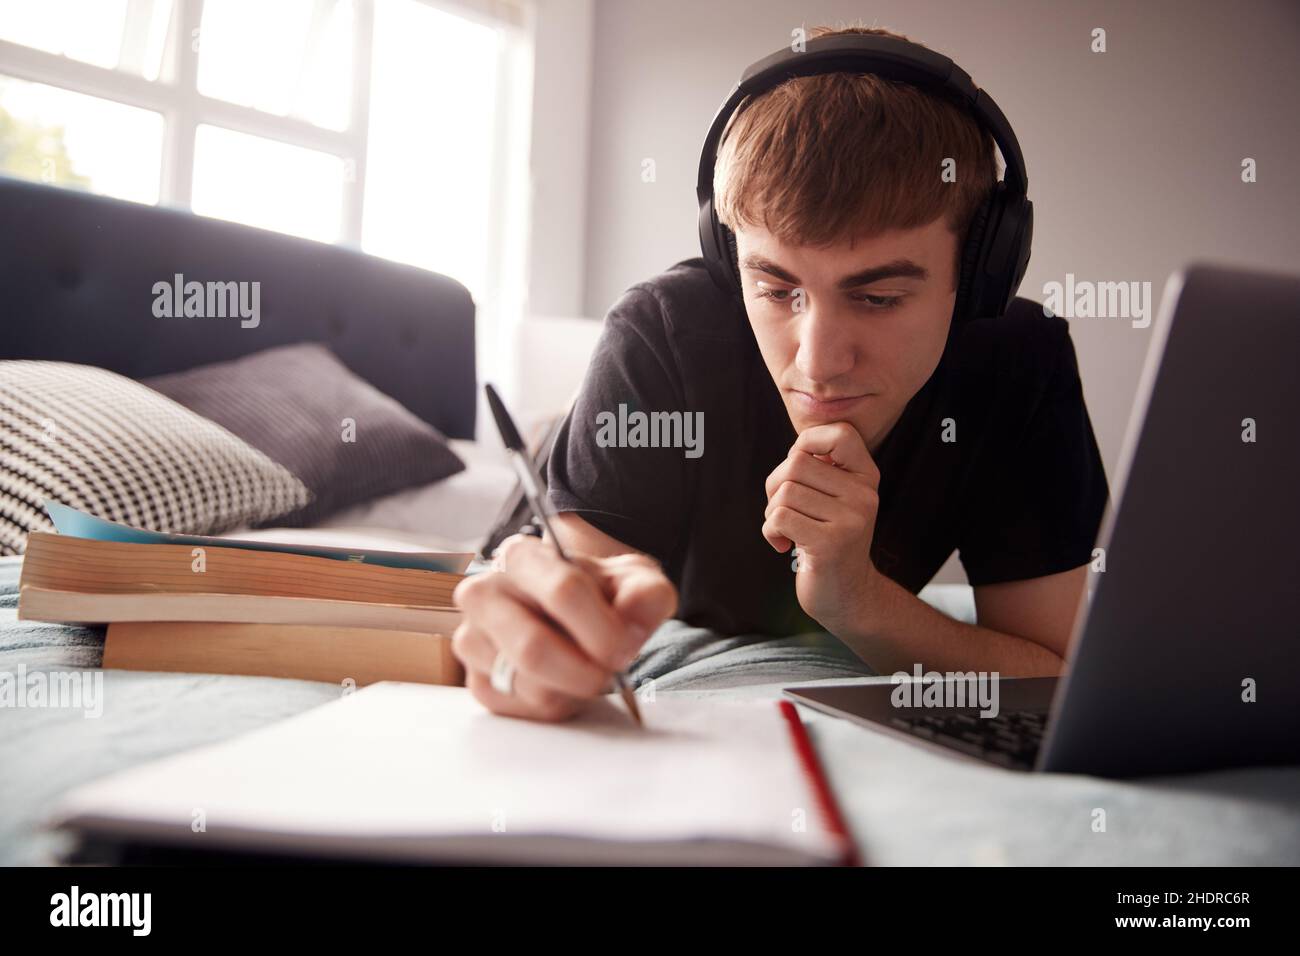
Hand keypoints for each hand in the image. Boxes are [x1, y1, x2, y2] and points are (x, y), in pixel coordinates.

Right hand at [451, 534, 676, 721]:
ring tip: (586, 669)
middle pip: (534, 647)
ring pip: (529, 685)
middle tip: (610, 672)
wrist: (576, 617)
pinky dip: (556, 705)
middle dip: (585, 671)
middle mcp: (483, 594)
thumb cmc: (600, 596)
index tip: (625, 649)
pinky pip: (522, 709)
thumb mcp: (634, 582)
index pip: (563, 591)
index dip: (602, 629)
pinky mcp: (478, 682)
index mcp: (521, 557)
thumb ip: (645, 595)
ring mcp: (473, 640)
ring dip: (573, 689)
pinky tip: (564, 682)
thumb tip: (631, 621)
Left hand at [762, 421, 881, 631]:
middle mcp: (865, 495)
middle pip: (796, 463)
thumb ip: (820, 470)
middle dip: (776, 485)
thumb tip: (798, 446)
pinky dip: (770, 531)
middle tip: (783, 510)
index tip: (799, 470)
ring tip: (787, 531)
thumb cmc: (827, 540)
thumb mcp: (833, 499)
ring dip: (772, 513)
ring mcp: (851, 520)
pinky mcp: (831, 544)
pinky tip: (783, 546)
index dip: (808, 443)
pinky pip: (779, 517)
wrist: (846, 596)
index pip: (840, 433)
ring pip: (784, 492)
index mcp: (867, 477)